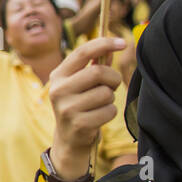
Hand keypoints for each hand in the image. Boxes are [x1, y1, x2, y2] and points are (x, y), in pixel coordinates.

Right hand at [47, 37, 125, 179]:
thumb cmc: (79, 105)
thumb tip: (112, 46)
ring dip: (110, 98)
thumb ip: (94, 65)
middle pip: (97, 72)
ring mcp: (67, 108)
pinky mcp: (79, 124)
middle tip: (112, 85)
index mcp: (58, 75)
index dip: (104, 43)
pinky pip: (109, 110)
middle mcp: (58, 90)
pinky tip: (99, 117)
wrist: (69, 139)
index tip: (122, 42)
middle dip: (112, 78)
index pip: (82, 52)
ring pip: (106, 93)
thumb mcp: (80, 84)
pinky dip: (110, 112)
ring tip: (100, 104)